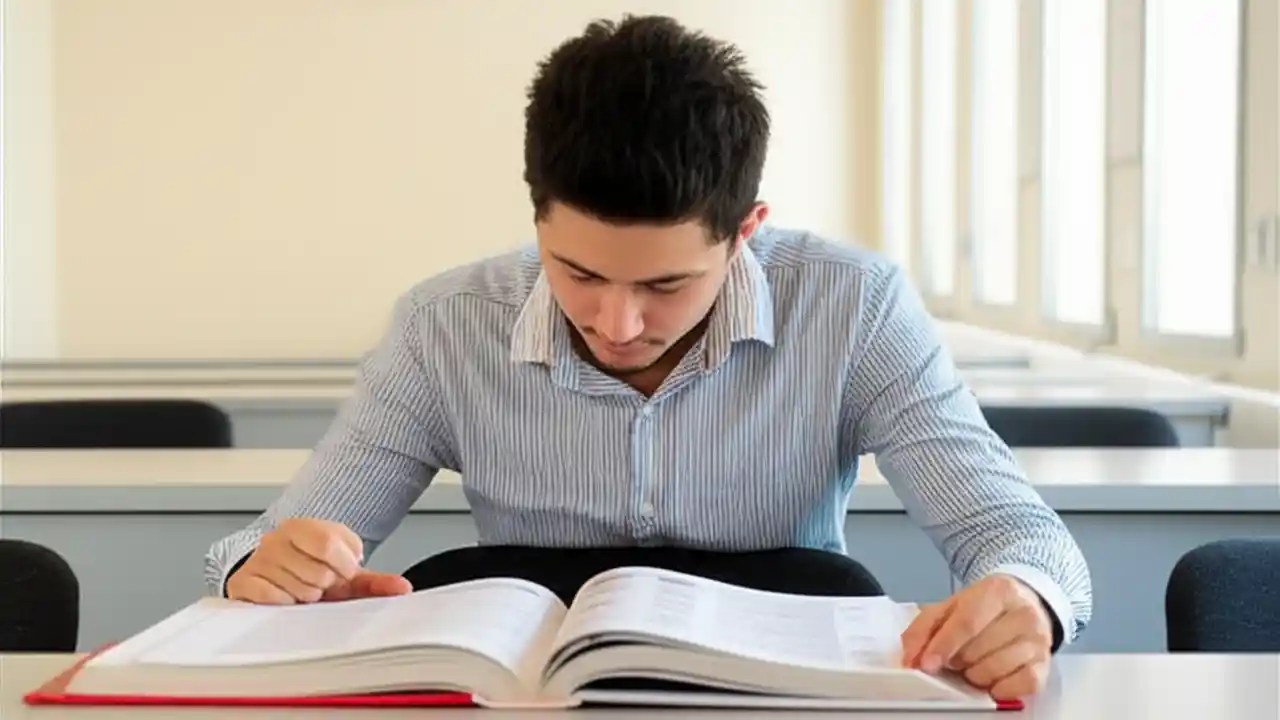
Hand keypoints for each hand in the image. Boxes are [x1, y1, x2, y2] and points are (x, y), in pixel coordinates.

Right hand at [226, 518, 411, 603]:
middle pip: (317, 572)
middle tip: (319, 585)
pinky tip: (285, 598)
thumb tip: (404, 588)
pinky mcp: (242, 583)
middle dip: (325, 586)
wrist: (268, 575)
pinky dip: (285, 604)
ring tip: (302, 590)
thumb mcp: (342, 573)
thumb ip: (374, 580)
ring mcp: (258, 560)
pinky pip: (272, 599)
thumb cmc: (309, 572)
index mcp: (304, 527)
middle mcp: (277, 539)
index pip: (330, 543)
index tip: (344, 574)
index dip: (344, 566)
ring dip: (306, 598)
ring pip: (297, 591)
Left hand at [900, 574, 1053, 700]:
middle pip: (977, 651)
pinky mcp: (1045, 666)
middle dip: (957, 659)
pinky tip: (993, 677)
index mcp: (999, 591)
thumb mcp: (951, 606)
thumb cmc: (984, 607)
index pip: (967, 623)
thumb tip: (910, 658)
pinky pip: (1018, 688)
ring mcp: (1038, 641)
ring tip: (975, 661)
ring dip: (974, 675)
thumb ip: (924, 628)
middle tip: (957, 653)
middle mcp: (1024, 614)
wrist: (1025, 603)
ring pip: (993, 672)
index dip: (943, 646)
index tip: (926, 663)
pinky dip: (999, 689)